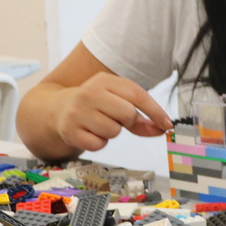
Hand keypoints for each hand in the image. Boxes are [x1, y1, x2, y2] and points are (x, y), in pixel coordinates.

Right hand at [53, 72, 170, 152]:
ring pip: (114, 131)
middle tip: (115, 118)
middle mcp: (88, 92)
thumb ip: (141, 116)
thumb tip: (163, 128)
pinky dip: (98, 143)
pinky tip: (89, 132)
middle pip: (128, 113)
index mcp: (104, 80)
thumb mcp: (117, 101)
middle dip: (128, 121)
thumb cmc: (97, 106)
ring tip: (99, 124)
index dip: (156, 111)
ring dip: (111, 132)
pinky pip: (99, 144)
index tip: (167, 125)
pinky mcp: (69, 130)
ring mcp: (76, 111)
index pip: (137, 95)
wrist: (58, 110)